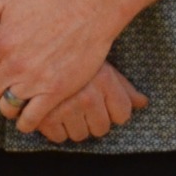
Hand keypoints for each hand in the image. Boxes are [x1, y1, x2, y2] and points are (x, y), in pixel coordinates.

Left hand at [0, 0, 122, 134]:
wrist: (89, 12)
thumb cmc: (48, 3)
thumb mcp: (8, 2)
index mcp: (0, 42)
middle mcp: (14, 64)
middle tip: (5, 81)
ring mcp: (34, 80)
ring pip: (6, 108)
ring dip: (7, 104)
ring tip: (16, 95)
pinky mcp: (55, 93)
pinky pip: (30, 120)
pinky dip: (24, 122)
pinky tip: (28, 113)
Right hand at [28, 62, 147, 142]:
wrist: (31, 39)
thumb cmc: (69, 51)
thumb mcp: (98, 62)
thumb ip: (123, 86)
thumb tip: (143, 103)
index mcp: (104, 80)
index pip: (122, 115)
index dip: (112, 110)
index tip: (100, 100)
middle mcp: (87, 95)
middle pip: (102, 128)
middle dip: (92, 118)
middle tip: (78, 102)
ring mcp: (65, 106)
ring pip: (80, 135)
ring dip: (72, 125)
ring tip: (63, 106)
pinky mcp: (43, 115)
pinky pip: (57, 136)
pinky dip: (53, 128)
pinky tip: (49, 112)